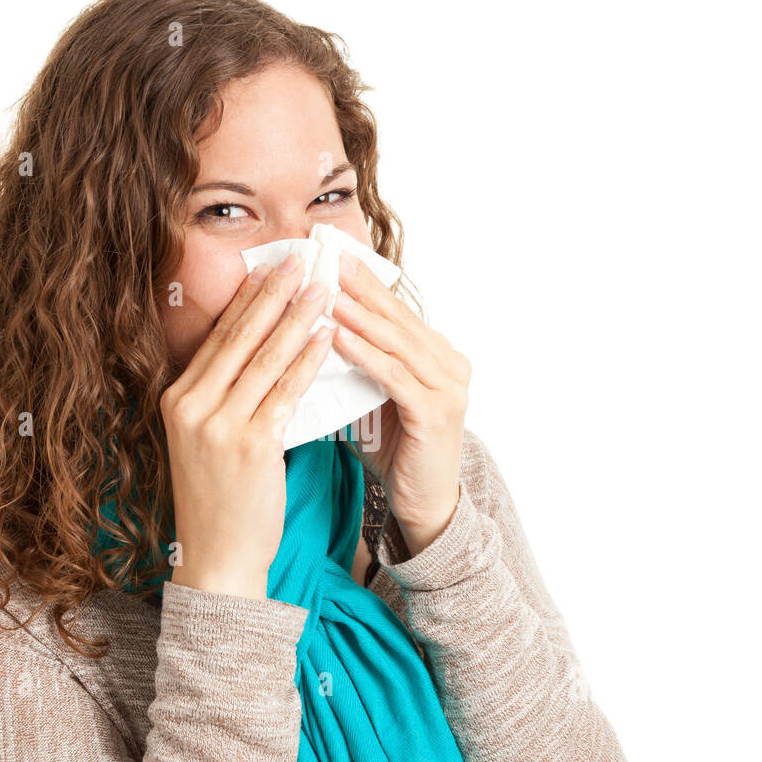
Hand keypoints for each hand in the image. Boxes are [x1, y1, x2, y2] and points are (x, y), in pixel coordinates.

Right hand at [160, 255, 332, 598]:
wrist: (217, 557)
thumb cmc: (221, 499)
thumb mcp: (206, 440)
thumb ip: (223, 397)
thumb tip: (257, 352)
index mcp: (177, 398)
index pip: (218, 337)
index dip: (248, 298)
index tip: (272, 266)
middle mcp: (191, 405)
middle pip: (240, 336)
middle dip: (274, 293)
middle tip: (301, 258)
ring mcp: (218, 424)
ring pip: (265, 358)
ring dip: (298, 317)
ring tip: (324, 287)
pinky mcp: (250, 444)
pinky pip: (286, 391)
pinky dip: (308, 359)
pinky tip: (327, 337)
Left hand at [329, 251, 470, 556]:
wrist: (423, 504)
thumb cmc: (394, 451)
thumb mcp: (373, 398)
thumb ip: (358, 366)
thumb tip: (312, 332)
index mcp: (436, 357)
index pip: (396, 313)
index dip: (366, 285)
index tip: (333, 257)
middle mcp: (449, 365)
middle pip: (399, 320)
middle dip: (362, 290)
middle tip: (328, 260)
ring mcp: (448, 388)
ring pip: (398, 343)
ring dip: (360, 317)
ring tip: (327, 294)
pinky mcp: (436, 414)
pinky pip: (396, 377)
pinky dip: (366, 356)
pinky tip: (338, 339)